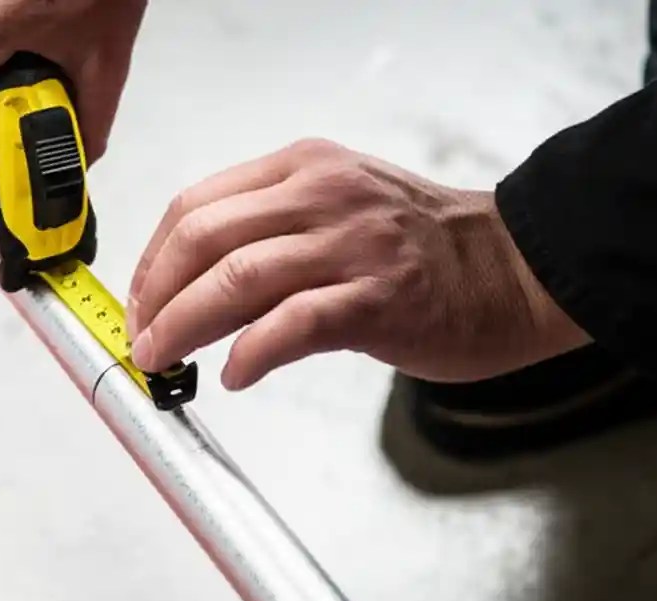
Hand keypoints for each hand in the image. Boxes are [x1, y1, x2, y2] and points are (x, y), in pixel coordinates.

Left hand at [125, 139, 588, 390]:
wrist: (517, 266)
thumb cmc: (423, 247)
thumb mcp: (337, 208)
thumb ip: (269, 232)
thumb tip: (190, 289)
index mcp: (303, 169)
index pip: (195, 206)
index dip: (151, 260)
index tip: (139, 302)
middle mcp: (322, 196)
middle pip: (202, 239)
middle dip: (155, 296)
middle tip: (142, 339)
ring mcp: (352, 246)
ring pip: (236, 279)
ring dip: (184, 326)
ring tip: (166, 360)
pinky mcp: (378, 299)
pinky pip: (292, 325)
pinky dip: (251, 354)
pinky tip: (234, 375)